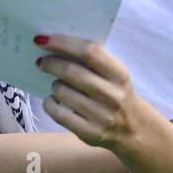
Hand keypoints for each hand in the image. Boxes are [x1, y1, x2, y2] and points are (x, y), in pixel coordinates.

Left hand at [33, 34, 149, 154]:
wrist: (132, 128)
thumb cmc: (114, 92)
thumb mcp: (114, 74)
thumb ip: (93, 60)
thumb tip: (55, 44)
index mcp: (119, 73)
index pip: (89, 51)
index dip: (62, 42)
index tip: (42, 39)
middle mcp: (112, 95)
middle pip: (71, 72)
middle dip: (50, 63)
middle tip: (41, 62)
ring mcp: (101, 116)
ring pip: (62, 92)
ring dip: (54, 85)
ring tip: (56, 85)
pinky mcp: (90, 133)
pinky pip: (58, 114)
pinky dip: (49, 103)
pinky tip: (53, 100)